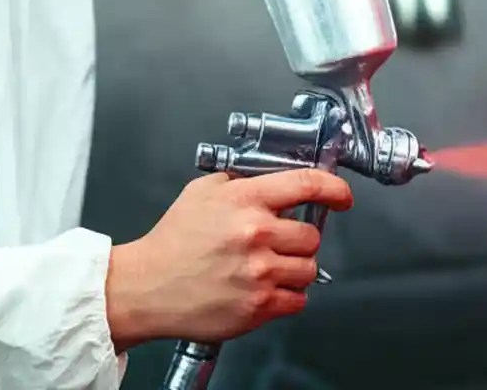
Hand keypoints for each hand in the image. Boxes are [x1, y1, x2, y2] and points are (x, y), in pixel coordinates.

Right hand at [104, 169, 352, 351]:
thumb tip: (275, 180)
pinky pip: (298, 300)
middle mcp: (255, 233)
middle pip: (312, 234)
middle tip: (276, 244)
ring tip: (266, 268)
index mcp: (245, 200)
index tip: (342, 197)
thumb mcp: (202, 192)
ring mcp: (259, 272)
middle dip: (298, 239)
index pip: (307, 184)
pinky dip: (287, 296)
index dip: (334, 189)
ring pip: (309, 268)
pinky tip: (264, 289)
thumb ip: (242, 181)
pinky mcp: (258, 306)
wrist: (145, 287)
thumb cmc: (171, 243)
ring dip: (295, 269)